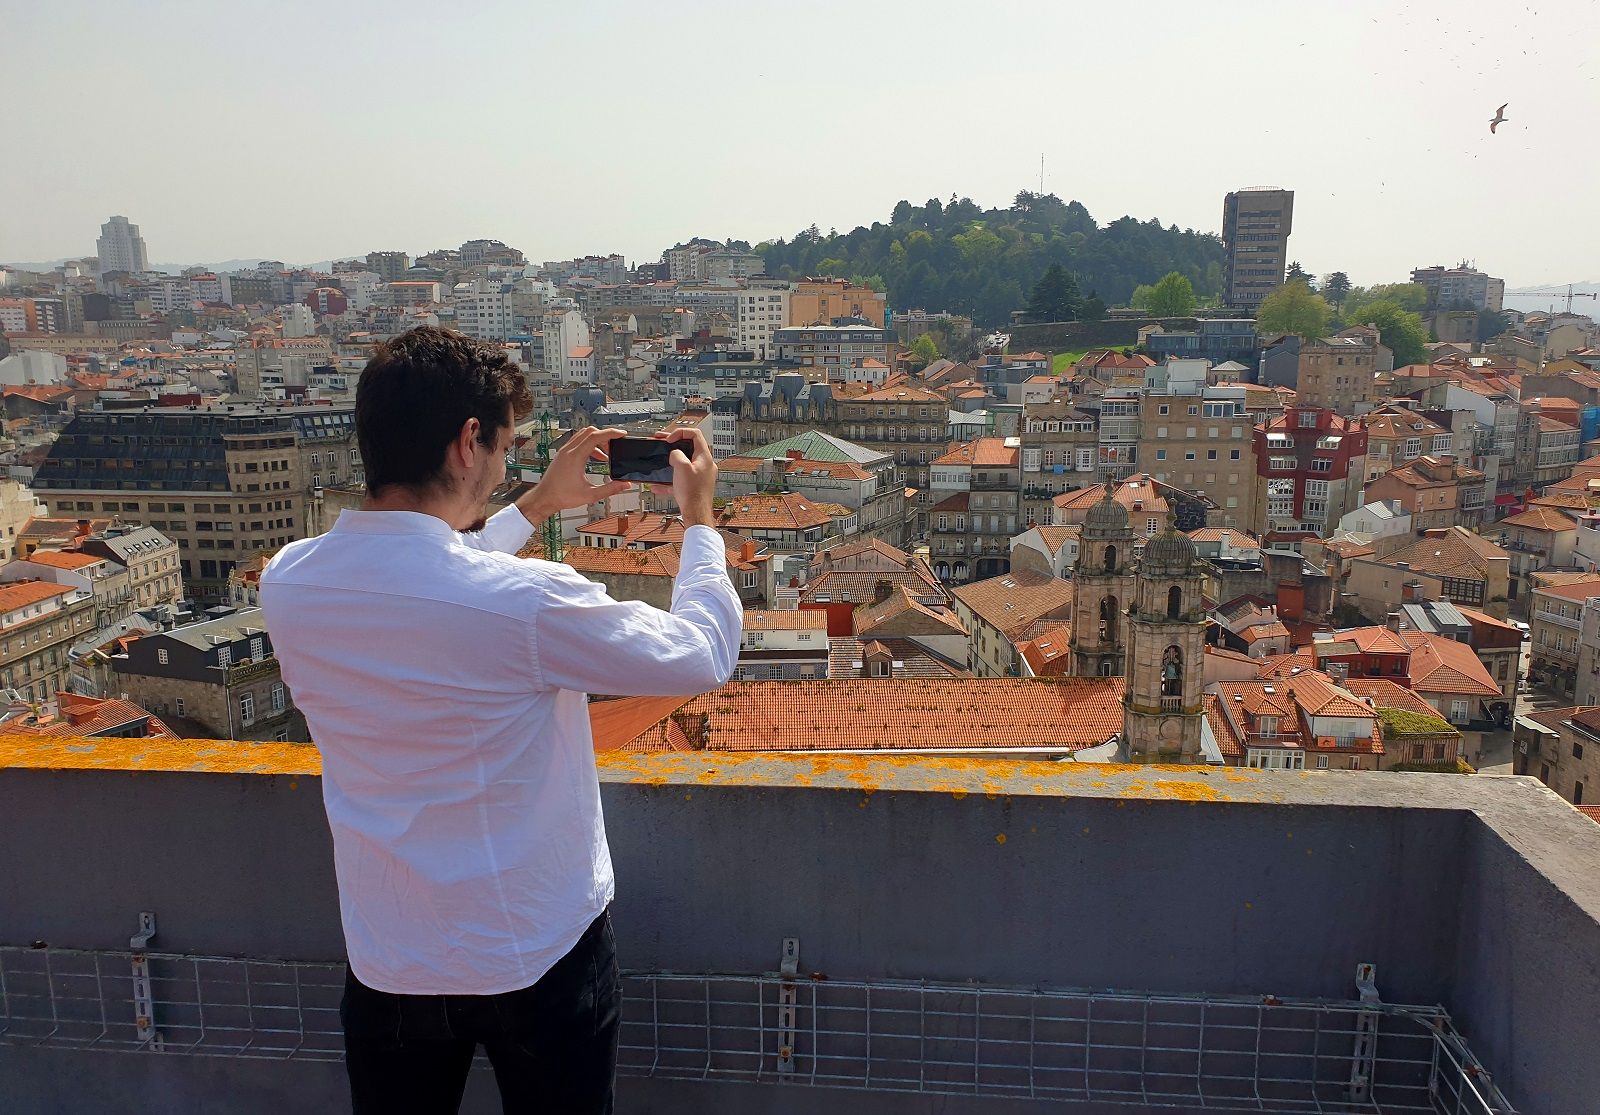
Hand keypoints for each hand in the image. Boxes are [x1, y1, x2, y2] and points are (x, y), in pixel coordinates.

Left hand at [518, 426, 632, 524]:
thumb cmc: (562, 496)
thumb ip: (610, 489)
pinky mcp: (563, 454)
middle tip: (614, 446)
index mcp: (575, 457)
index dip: (611, 433)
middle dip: (605, 436)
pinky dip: (589, 445)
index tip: (621, 434)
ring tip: (606, 453)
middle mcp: (568, 450)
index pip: (595, 436)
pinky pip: (578, 442)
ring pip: (583, 435)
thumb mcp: (590, 495)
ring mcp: (564, 451)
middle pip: (590, 432)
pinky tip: (596, 458)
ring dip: (597, 440)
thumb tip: (624, 484)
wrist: (544, 498)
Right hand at [659, 427, 716, 527]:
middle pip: (689, 447)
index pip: (695, 435)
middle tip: (662, 442)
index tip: (669, 439)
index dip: (680, 432)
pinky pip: (681, 478)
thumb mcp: (681, 467)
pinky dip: (670, 479)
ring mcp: (700, 475)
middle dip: (673, 445)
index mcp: (704, 457)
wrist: (696, 514)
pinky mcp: (695, 485)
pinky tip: (658, 485)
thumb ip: (676, 455)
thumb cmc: (693, 493)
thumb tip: (674, 454)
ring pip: (684, 463)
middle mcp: (704, 464)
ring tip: (660, 461)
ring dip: (670, 461)